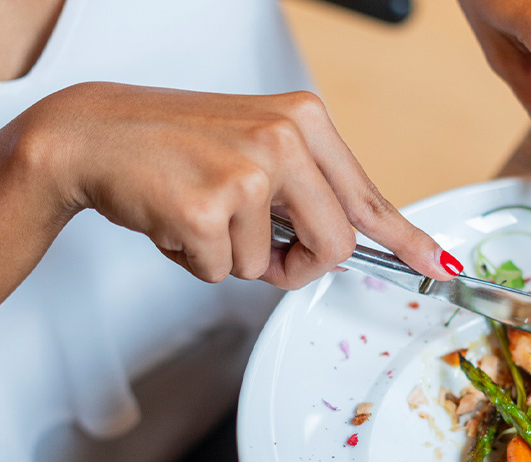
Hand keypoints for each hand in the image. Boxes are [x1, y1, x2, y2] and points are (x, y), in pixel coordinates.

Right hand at [25, 83, 461, 288]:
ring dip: (236, 260)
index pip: (368, 196)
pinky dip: (198, 261)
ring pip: (273, 267)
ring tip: (199, 213)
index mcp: (305, 119)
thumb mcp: (256, 149)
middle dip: (300, 266)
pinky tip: (174, 218)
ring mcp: (249, 171)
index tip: (438, 266)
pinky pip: (225, 273)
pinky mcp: (209, 206)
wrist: (92, 132)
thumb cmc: (174, 146)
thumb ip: (305, 192)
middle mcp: (286, 137)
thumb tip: (348, 245)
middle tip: (264, 251)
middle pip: (337, 247)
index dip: (406, 240)